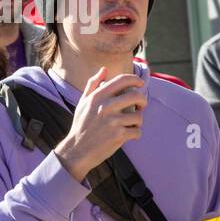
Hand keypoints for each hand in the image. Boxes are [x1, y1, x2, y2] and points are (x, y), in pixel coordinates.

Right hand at [55, 68, 145, 182]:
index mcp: (98, 96)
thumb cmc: (81, 125)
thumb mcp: (83, 102)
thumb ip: (93, 84)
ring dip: (138, 121)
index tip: (140, 84)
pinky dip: (135, 134)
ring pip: (139, 116)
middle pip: (136, 96)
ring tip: (130, 124)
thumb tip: (104, 69)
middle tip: (141, 106)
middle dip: (143, 101)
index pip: (122, 80)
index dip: (135, 79)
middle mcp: (106, 106)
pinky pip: (137, 131)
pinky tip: (128, 135)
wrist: (76, 150)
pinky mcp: (118, 136)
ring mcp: (113, 121)